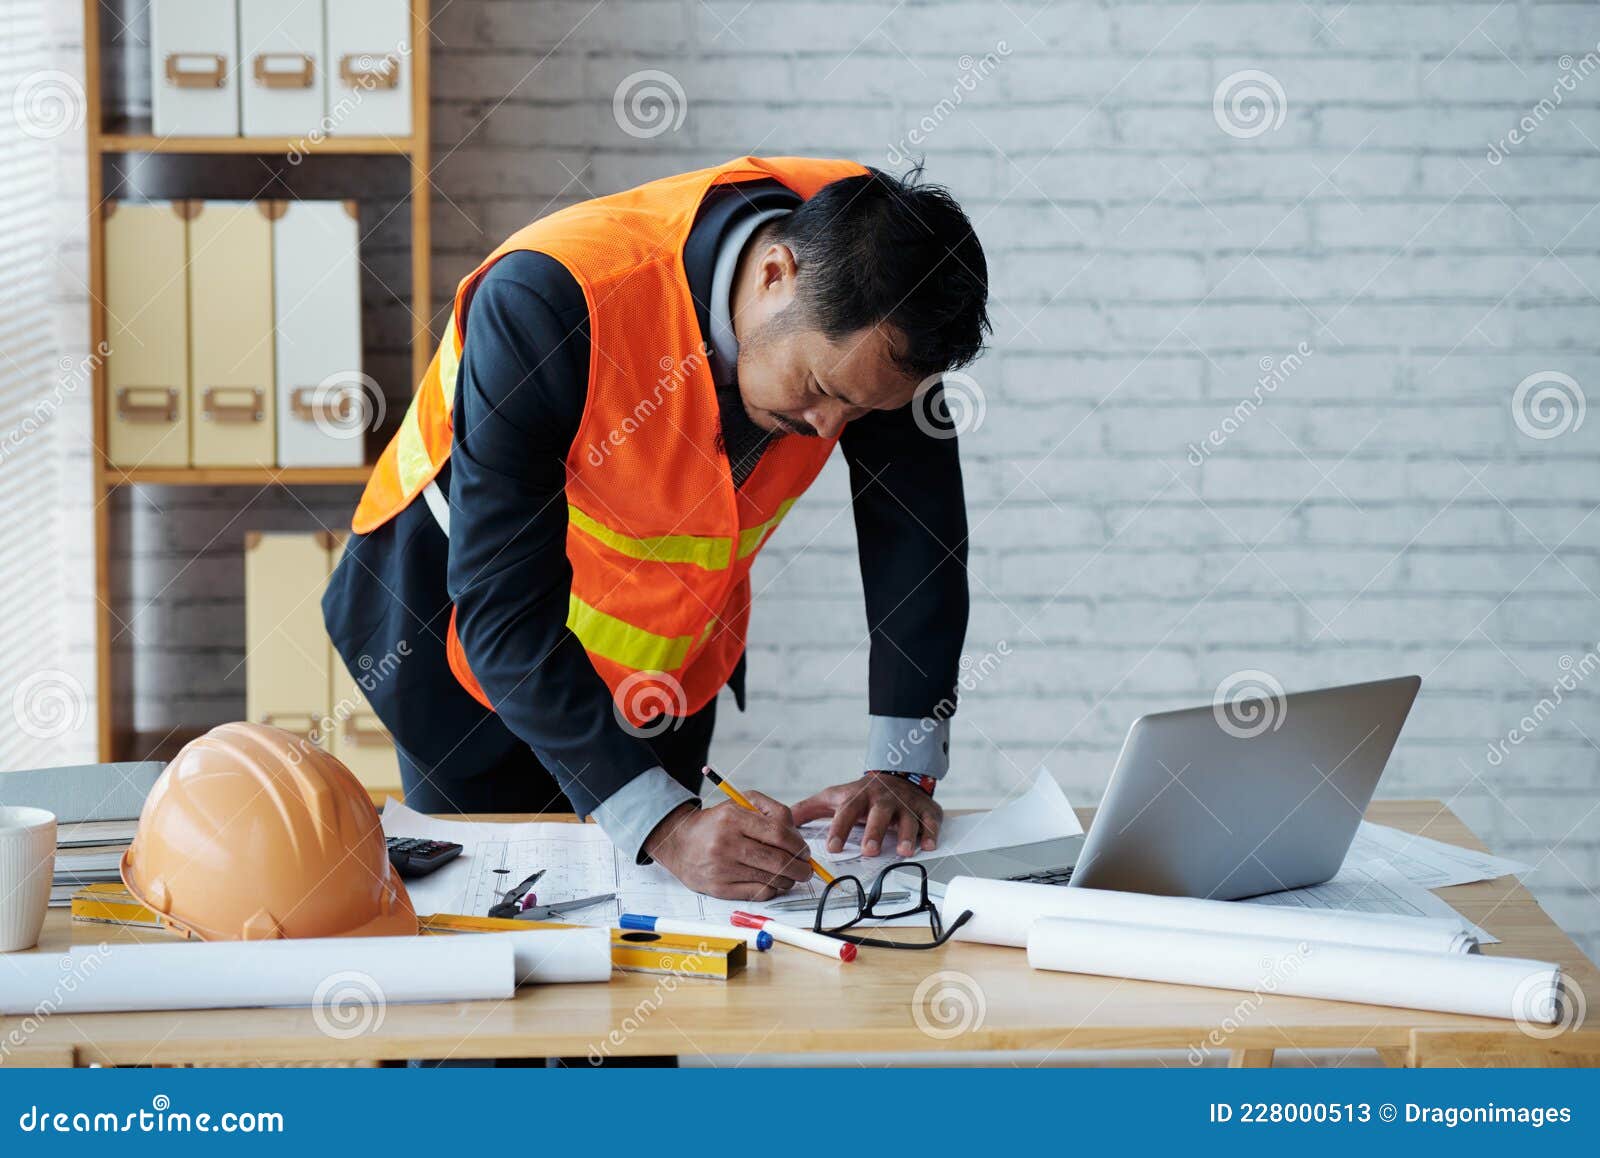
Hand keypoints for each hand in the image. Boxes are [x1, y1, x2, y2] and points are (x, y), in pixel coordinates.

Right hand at [641, 795, 811, 900]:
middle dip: (800, 868)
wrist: (679, 842)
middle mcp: (726, 843)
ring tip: (790, 875)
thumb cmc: (715, 823)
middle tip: (805, 869)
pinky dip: (772, 889)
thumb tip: (797, 834)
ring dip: (788, 880)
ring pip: (771, 879)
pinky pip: (758, 893)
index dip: (798, 845)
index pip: (778, 833)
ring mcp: (722, 868)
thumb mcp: (739, 803)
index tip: (805, 851)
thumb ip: (770, 810)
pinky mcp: (720, 888)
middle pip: (778, 860)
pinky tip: (772, 882)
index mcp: (733, 818)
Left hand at [792, 773, 943, 858]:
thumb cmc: (863, 793)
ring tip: (903, 850)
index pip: (846, 812)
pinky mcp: (926, 810)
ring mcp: (906, 804)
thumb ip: (809, 809)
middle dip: (874, 832)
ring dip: (906, 835)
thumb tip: (784, 820)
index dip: (839, 829)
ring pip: (907, 819)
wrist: (897, 774)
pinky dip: (931, 833)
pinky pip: (930, 821)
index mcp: (859, 797)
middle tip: (869, 850)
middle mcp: (883, 799)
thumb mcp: (835, 797)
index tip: (833, 847)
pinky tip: (928, 845)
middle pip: (878, 814)